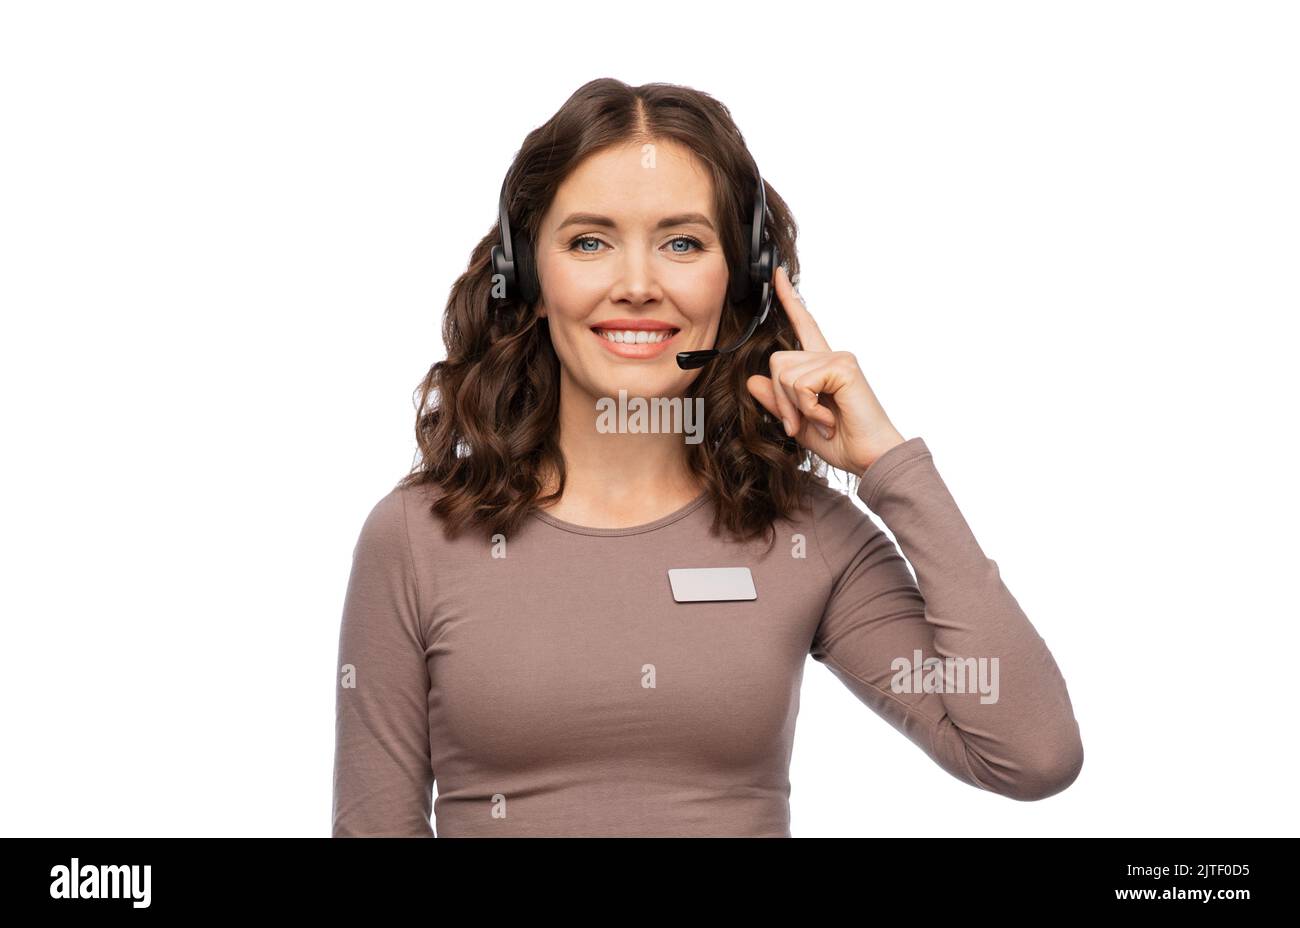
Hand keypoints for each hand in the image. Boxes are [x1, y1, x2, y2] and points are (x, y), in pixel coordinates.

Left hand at [745, 265, 906, 475]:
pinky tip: (828, 420)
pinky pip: (801, 384)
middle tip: (802, 424)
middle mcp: (830, 356)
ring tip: (821, 423)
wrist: (870, 458)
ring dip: (795, 408)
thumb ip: (776, 402)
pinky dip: (807, 408)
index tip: (777, 275)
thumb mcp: (799, 423)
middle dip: (780, 399)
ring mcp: (838, 358)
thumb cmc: (842, 442)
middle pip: (777, 361)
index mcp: (821, 366)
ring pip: (785, 374)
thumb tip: (752, 381)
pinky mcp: (843, 367)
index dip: (789, 300)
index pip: (802, 326)